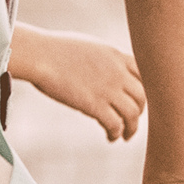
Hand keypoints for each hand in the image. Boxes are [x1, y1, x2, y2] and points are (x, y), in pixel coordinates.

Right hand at [12, 25, 144, 140]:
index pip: (145, 75)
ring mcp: (108, 89)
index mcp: (116, 55)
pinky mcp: (95, 104)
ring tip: (124, 135)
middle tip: (131, 121)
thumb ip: (102, 58)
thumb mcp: (87, 46)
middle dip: (139, 111)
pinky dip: (116, 133)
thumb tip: (100, 68)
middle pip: (142, 97)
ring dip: (132, 128)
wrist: (39, 54)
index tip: (136, 100)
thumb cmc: (53, 48)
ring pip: (133, 114)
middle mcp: (117, 72)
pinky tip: (110, 137)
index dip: (144, 90)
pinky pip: (115, 124)